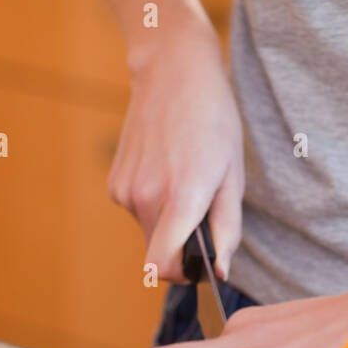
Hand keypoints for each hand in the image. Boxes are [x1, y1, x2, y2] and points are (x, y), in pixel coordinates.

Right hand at [107, 26, 243, 281]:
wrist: (172, 72)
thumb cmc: (213, 121)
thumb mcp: (233, 175)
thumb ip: (227, 229)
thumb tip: (220, 270)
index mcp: (181, 198)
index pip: (163, 267)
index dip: (183, 275)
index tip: (200, 264)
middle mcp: (145, 198)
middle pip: (158, 255)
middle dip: (181, 248)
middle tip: (201, 213)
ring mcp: (125, 192)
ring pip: (148, 234)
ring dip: (167, 224)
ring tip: (184, 182)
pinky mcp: (114, 184)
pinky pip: (137, 213)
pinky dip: (153, 205)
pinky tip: (165, 171)